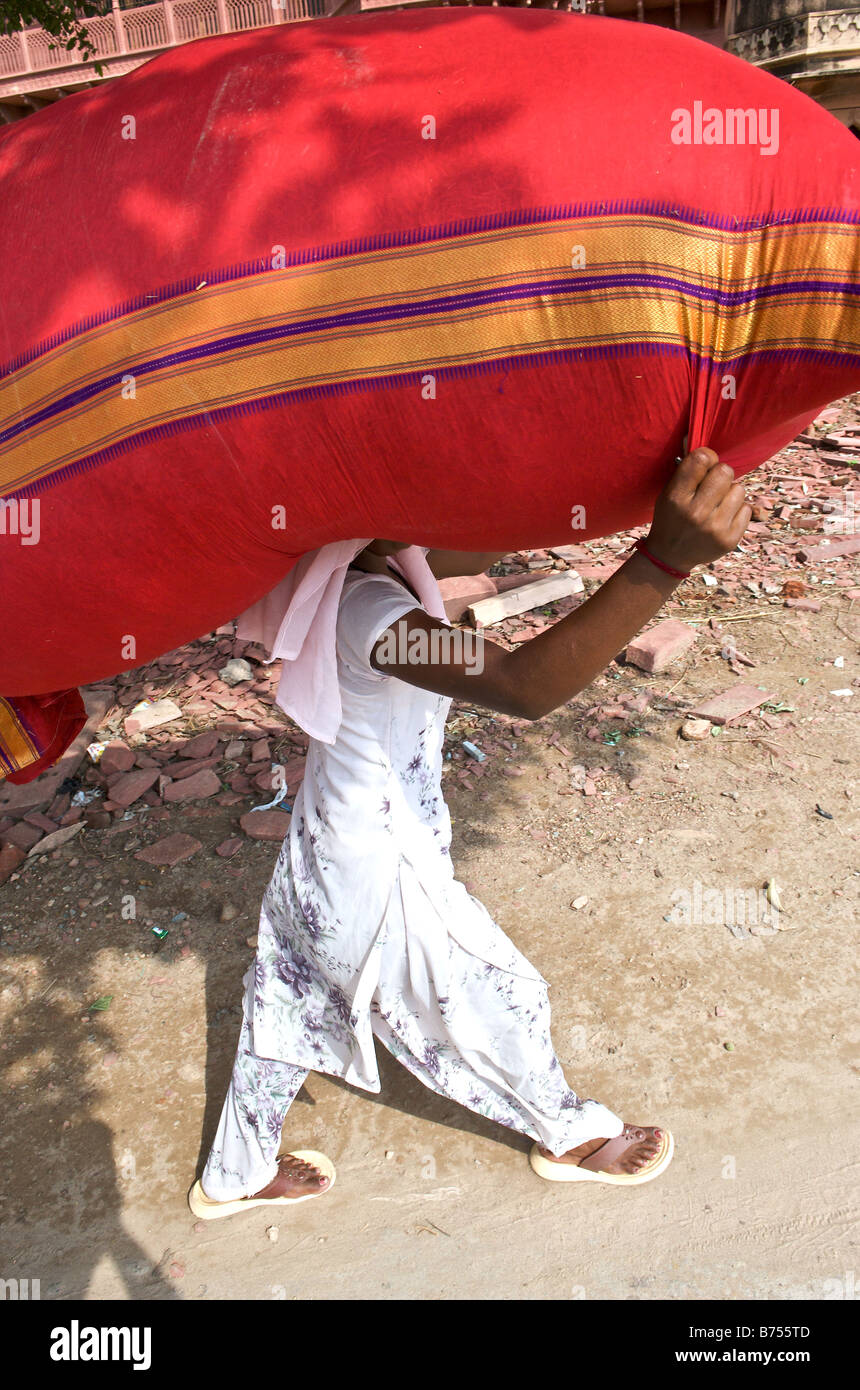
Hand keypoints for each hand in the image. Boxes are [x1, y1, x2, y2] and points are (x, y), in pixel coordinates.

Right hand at [646, 447, 751, 573]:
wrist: (670, 557)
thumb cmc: (671, 517)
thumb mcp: (668, 493)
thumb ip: (685, 470)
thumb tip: (693, 436)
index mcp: (676, 498)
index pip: (701, 459)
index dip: (707, 458)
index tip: (704, 466)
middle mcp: (695, 513)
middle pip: (725, 471)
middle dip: (720, 475)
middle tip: (713, 486)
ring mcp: (714, 528)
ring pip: (739, 488)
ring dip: (730, 493)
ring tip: (717, 504)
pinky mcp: (729, 540)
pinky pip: (747, 508)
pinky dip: (737, 510)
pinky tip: (723, 518)